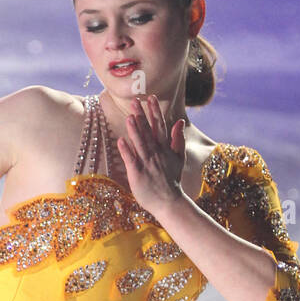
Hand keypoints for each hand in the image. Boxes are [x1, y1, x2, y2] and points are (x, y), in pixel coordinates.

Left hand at [116, 94, 186, 215]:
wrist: (170, 202)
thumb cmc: (172, 181)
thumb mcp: (178, 158)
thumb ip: (178, 139)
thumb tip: (179, 121)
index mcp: (165, 149)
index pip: (159, 126)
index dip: (154, 111)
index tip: (150, 98)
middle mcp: (156, 153)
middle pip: (148, 131)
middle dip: (142, 115)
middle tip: (134, 100)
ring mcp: (147, 163)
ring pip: (140, 143)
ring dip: (134, 130)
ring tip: (129, 117)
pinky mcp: (138, 174)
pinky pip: (131, 160)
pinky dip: (126, 151)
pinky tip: (120, 140)